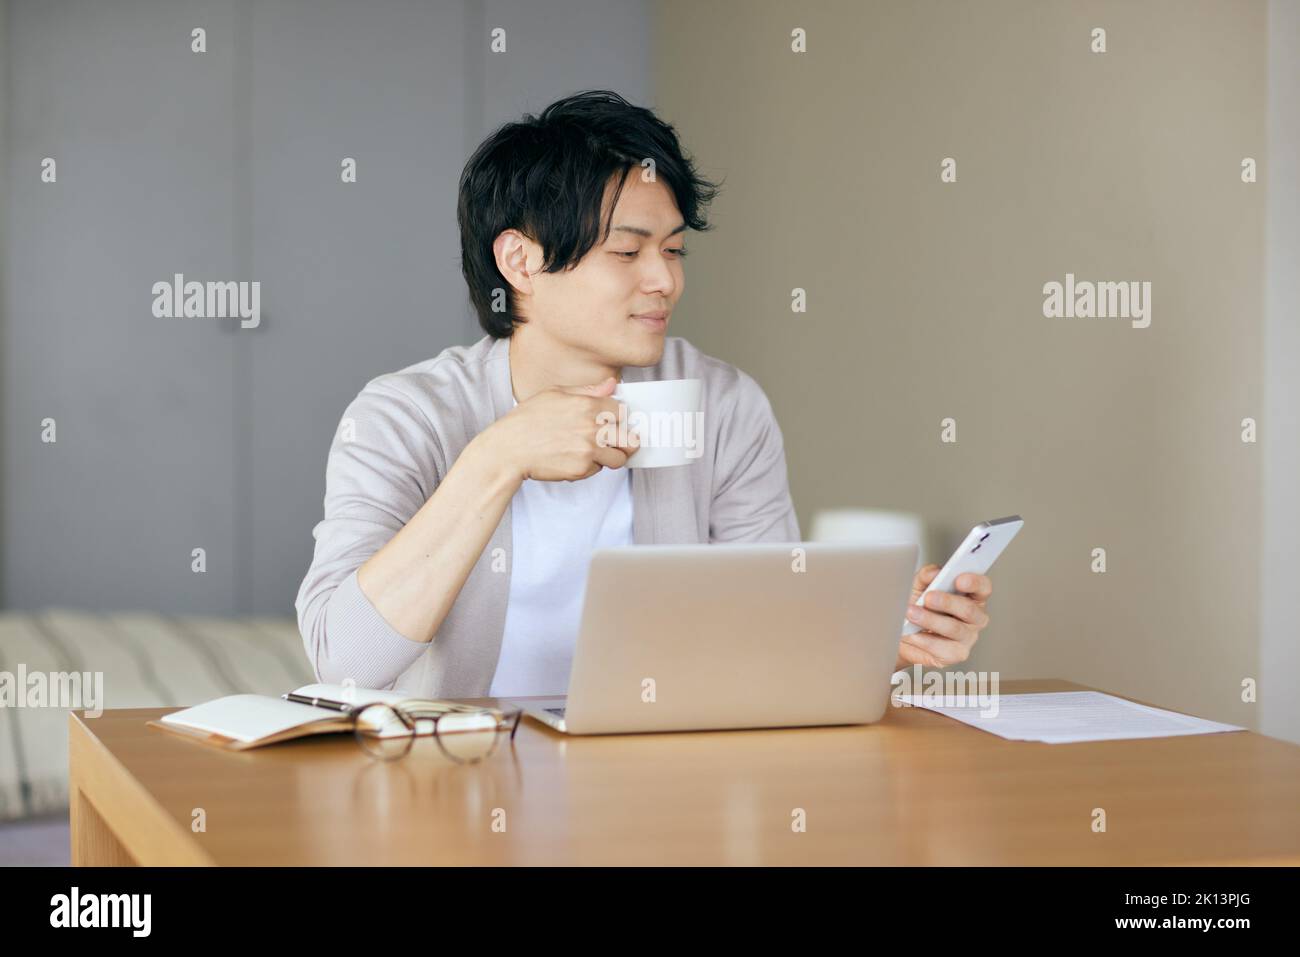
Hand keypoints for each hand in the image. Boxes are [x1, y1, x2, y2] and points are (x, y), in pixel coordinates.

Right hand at [480, 376, 639, 482]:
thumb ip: (588, 391)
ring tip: (593, 452)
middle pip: (629, 438)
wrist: (509, 449)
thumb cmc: (528, 420)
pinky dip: (590, 467)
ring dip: (610, 456)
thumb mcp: (555, 394)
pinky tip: (573, 458)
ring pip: (619, 458)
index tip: (612, 422)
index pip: (623, 412)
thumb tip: (611, 384)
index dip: (618, 418)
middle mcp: (592, 428)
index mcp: (588, 405)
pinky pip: (597, 470)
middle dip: (625, 441)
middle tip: (615, 442)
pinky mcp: (581, 469)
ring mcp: (588, 450)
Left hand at [895, 564, 992, 668]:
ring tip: (912, 614)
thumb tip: (934, 573)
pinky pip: (943, 648)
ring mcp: (968, 637)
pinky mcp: (957, 654)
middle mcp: (974, 617)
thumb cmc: (917, 607)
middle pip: (969, 609)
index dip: (974, 582)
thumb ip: (927, 575)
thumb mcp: (918, 585)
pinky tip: (913, 634)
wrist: (901, 634)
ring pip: (954, 628)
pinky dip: (924, 640)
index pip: (983, 587)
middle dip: (947, 602)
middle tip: (928, 597)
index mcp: (971, 596)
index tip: (959, 579)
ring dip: (930, 620)